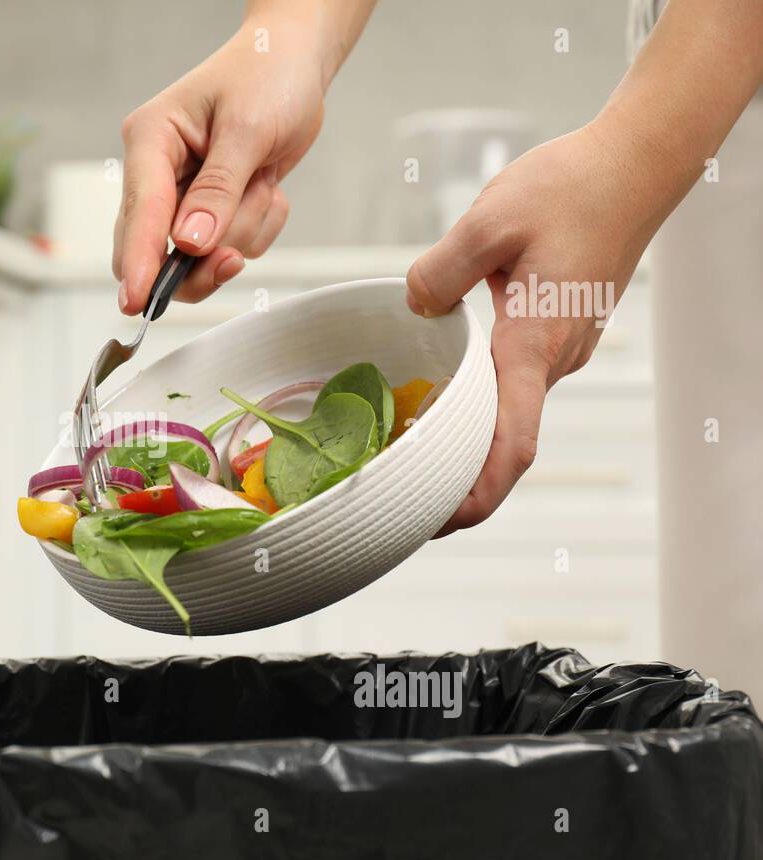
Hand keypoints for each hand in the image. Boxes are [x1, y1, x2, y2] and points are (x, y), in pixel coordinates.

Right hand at [113, 18, 330, 312]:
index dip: (140, 261)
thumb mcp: (248, 129)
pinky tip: (265, 187)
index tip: (137, 301)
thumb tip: (189, 243)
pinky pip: (229, 248)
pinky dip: (257, 228)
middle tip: (232, 258)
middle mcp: (157, 172)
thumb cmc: (267, 77)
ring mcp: (181, 195)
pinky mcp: (208, 211)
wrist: (294, 64)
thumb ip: (218, 190)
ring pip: (197, 256)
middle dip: (200, 258)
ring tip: (262, 183)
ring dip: (241, 232)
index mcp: (150, 140)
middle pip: (154, 250)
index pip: (139, 212)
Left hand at [406, 123, 664, 535]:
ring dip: (469, 436)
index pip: (513, 442)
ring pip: (512, 409)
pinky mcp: (560, 330)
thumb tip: (415, 306)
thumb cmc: (570, 188)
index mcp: (536, 343)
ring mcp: (563, 347)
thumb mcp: (488, 222)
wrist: (634, 163)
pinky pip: (517, 379)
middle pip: (507, 439)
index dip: (480, 492)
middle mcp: (555, 357)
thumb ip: (440, 273)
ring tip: (409, 448)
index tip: (445, 523)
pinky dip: (483, 401)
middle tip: (400, 493)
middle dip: (461, 477)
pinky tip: (442, 391)